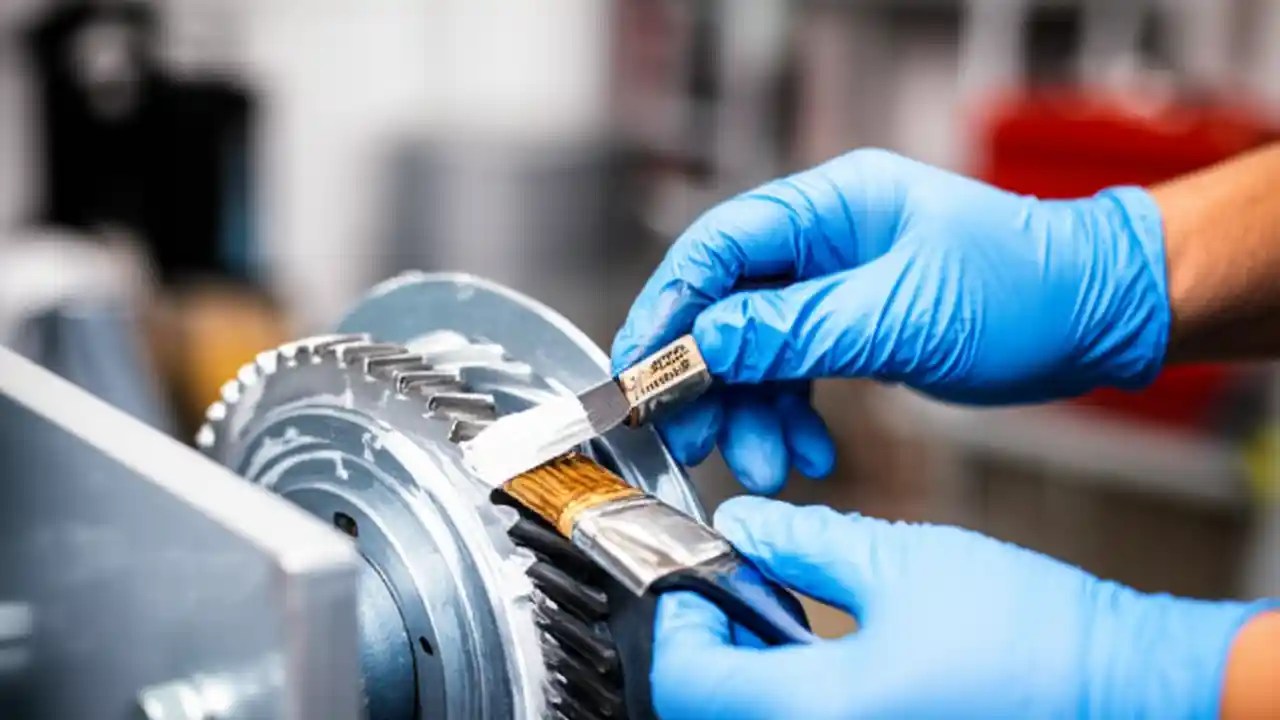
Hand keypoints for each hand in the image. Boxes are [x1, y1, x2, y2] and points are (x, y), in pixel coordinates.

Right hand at [612, 150, 1170, 491]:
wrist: (1100, 318)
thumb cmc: (1024, 289)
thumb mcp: (900, 313)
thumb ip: (795, 330)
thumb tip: (707, 344)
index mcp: (829, 206)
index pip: (718, 248)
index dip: (671, 308)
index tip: (643, 369)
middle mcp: (824, 241)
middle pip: (727, 306)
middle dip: (708, 379)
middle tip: (693, 437)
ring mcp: (836, 286)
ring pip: (757, 351)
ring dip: (751, 412)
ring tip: (762, 464)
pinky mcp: (852, 328)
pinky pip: (794, 373)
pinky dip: (791, 416)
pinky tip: (804, 452)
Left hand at [651, 497, 1271, 719]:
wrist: (1125, 687)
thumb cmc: (1031, 633)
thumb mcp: (900, 563)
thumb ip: (803, 543)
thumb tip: (744, 527)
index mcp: (816, 712)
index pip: (685, 682)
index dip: (674, 624)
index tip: (688, 583)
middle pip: (711, 710)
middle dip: (707, 648)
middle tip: (731, 591)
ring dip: (745, 673)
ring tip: (777, 612)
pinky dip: (789, 696)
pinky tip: (822, 652)